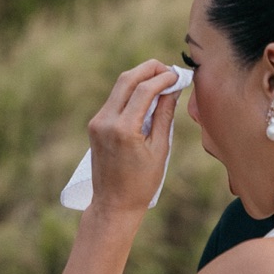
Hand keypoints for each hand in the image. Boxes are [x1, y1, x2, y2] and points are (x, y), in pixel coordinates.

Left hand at [87, 62, 182, 216]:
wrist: (114, 204)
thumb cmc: (142, 183)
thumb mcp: (160, 150)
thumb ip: (164, 116)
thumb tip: (172, 89)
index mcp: (123, 129)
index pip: (144, 90)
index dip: (163, 78)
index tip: (178, 76)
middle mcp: (106, 121)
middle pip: (127, 79)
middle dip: (149, 69)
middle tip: (169, 70)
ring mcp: (97, 121)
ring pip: (119, 87)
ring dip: (140, 79)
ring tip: (162, 80)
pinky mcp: (95, 124)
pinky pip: (114, 99)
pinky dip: (131, 92)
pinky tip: (147, 95)